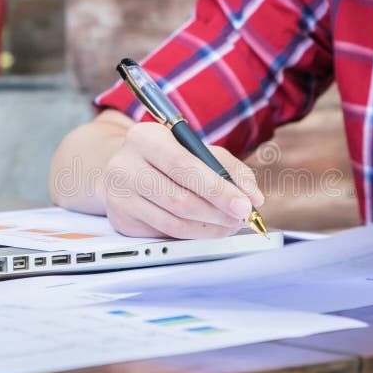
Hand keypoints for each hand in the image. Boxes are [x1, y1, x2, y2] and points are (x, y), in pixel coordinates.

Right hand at [102, 122, 263, 238]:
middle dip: (217, 213)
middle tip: (241, 218)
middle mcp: (125, 166)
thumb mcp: (196, 149)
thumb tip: (252, 196)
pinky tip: (207, 228)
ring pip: (173, 223)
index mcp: (145, 138)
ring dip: (209, 229)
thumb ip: (229, 168)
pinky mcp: (122, 220)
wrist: (127, 167)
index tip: (244, 205)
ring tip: (229, 224)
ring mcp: (119, 196)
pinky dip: (193, 235)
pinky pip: (165, 234)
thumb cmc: (167, 156)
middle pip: (179, 200)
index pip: (184, 167)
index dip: (218, 190)